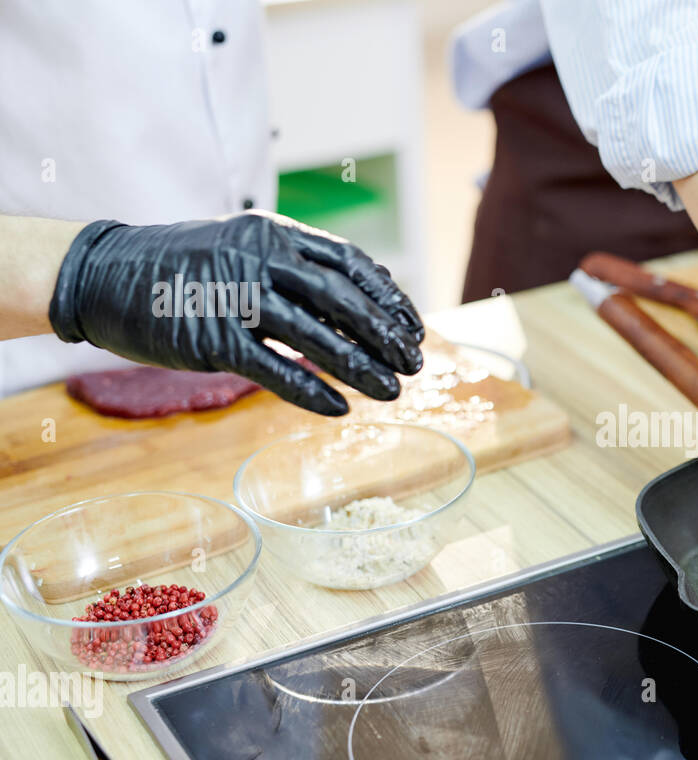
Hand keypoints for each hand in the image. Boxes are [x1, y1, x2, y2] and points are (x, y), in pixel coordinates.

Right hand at [47, 212, 424, 414]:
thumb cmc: (185, 269)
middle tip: (415, 364)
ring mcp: (234, 297)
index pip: (349, 263)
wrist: (103, 274)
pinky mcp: (210, 338)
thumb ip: (295, 272)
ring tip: (390, 391)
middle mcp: (258, 259)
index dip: (388, 297)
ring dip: (360, 366)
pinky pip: (272, 368)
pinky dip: (310, 390)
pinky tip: (340, 408)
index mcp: (272, 234)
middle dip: (385, 335)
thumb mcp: (244, 251)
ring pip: (314, 335)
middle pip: (341, 299)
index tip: (413, 327)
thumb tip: (358, 304)